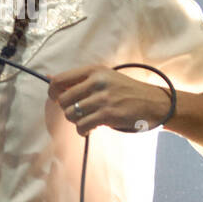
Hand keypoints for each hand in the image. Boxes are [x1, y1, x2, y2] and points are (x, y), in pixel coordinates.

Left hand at [46, 65, 170, 135]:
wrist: (153, 102)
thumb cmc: (126, 90)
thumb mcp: (104, 77)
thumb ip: (78, 80)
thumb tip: (48, 79)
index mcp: (94, 70)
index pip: (60, 80)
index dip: (53, 93)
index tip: (58, 100)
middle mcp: (97, 82)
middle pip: (64, 100)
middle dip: (67, 110)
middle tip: (78, 113)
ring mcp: (103, 98)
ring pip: (71, 114)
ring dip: (76, 122)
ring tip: (87, 121)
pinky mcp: (108, 114)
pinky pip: (82, 125)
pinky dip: (83, 130)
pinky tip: (90, 128)